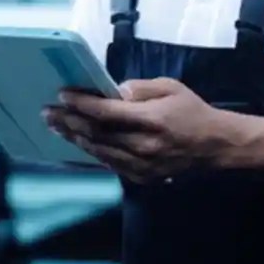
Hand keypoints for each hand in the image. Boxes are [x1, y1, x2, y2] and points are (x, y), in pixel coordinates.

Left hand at [42, 78, 226, 183]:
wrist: (215, 145)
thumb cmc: (192, 110)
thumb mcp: (170, 87)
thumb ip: (139, 88)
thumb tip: (112, 90)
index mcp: (152, 120)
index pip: (107, 112)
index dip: (82, 104)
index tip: (63, 95)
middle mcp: (144, 145)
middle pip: (97, 134)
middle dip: (69, 121)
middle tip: (48, 113)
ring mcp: (142, 165)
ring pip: (100, 151)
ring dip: (75, 138)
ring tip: (57, 127)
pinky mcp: (142, 177)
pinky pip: (110, 164)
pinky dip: (92, 152)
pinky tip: (79, 141)